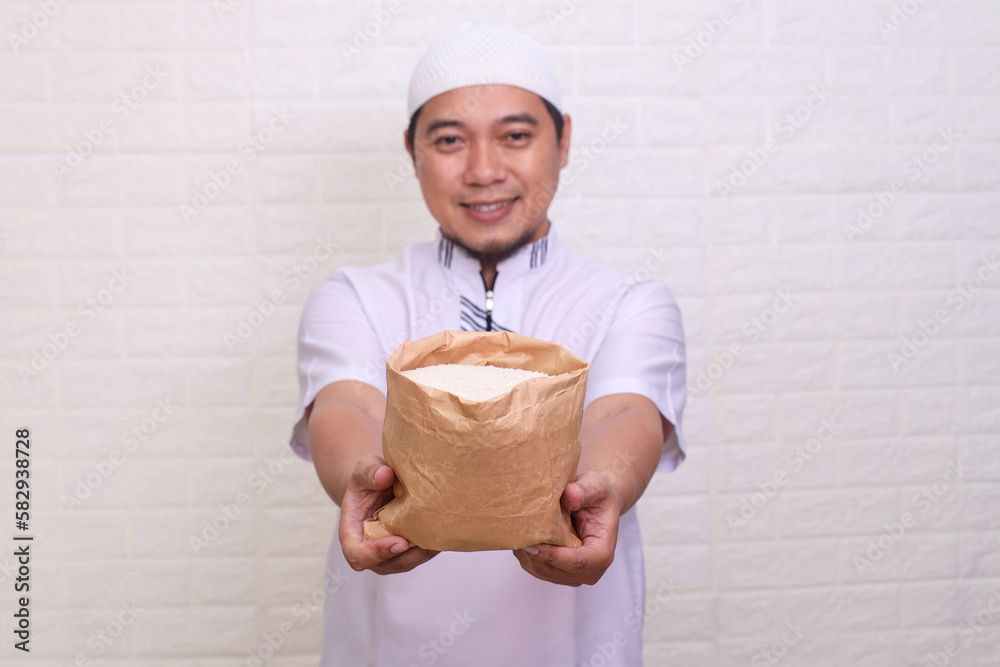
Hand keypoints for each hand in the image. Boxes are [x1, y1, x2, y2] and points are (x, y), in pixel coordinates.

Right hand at [339, 455, 438, 574]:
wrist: (380, 482)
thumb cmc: (369, 477)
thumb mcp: (364, 468)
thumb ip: (370, 472)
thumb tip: (385, 476)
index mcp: (351, 533)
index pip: (358, 555)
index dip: (377, 553)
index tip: (400, 542)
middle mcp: (368, 548)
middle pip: (386, 564)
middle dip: (409, 555)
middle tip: (430, 539)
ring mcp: (388, 552)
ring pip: (406, 562)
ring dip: (423, 553)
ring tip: (440, 534)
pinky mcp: (406, 549)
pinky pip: (418, 555)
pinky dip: (430, 546)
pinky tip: (443, 532)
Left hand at [513, 471, 619, 585]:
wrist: (595, 505)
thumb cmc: (597, 498)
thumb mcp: (596, 487)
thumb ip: (584, 491)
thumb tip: (569, 495)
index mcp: (603, 553)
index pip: (577, 562)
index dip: (553, 555)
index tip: (532, 542)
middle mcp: (589, 570)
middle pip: (554, 569)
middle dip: (534, 552)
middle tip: (518, 529)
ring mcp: (571, 574)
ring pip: (541, 570)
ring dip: (527, 552)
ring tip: (519, 529)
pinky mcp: (556, 572)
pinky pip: (535, 567)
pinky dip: (526, 553)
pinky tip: (523, 534)